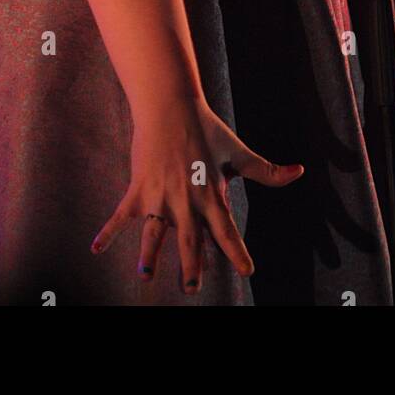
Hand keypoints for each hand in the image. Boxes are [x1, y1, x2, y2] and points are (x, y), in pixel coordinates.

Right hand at [90, 99, 304, 294]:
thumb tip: (299, 173)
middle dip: (191, 266)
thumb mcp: (237, 151)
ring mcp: (160, 195)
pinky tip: (95, 249)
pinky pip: (121, 215)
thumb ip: (266, 170)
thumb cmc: (206, 129)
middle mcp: (186, 199)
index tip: (247, 271)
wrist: (170, 105)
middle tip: (192, 289)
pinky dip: (107, 232)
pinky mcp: (139, 187)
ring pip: (154, 233)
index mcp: (211, 193)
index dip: (237, 251)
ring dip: (149, 255)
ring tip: (145, 277)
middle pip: (189, 240)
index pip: (227, 229)